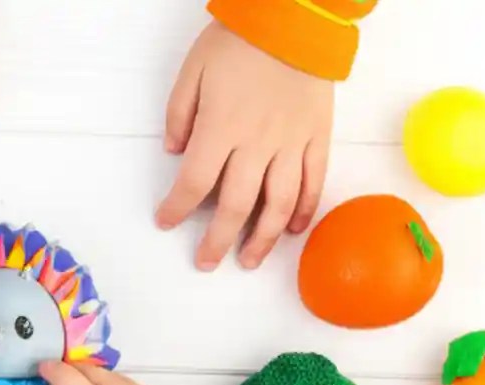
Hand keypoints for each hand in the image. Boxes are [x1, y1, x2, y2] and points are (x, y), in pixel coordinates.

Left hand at [157, 22, 334, 270]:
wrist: (295, 19)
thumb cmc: (238, 41)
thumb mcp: (192, 71)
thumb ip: (179, 115)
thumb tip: (175, 152)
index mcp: (221, 128)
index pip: (194, 183)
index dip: (177, 208)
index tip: (166, 221)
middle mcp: (257, 143)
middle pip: (236, 206)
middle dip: (218, 241)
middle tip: (206, 261)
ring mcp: (292, 143)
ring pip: (279, 204)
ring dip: (263, 239)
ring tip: (249, 260)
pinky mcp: (318, 137)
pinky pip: (313, 182)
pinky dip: (304, 210)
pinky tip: (292, 230)